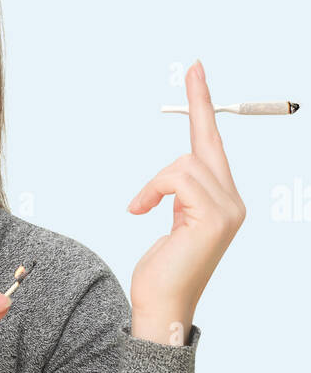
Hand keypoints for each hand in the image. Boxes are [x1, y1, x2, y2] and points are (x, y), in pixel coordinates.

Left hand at [126, 60, 245, 342]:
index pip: (214, 149)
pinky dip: (152, 191)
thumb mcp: (172, 226)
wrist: (161, 305)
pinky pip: (175, 178)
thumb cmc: (161, 273)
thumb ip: (180, 198)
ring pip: (185, 163)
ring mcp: (227, 209)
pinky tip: (140, 211)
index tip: (197, 75)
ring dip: (154, 184)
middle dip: (200, 103)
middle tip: (194, 66)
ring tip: (141, 208)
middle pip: (207, 144)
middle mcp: (233, 202)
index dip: (205, 111)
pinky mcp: (214, 216)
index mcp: (223, 203)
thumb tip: (176, 177)